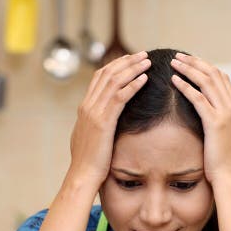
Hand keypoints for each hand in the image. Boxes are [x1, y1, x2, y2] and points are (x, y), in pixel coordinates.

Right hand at [67, 51, 150, 188]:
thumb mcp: (91, 138)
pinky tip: (145, 79)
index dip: (116, 65)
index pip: (100, 77)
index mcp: (85, 108)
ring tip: (148, 61)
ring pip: (114, 81)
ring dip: (132, 69)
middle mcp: (88, 106)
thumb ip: (97, 125)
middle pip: (107, 74)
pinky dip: (132, 85)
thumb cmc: (90, 163)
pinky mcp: (103, 122)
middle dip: (126, 62)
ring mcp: (94, 113)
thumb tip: (105, 122)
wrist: (82, 175)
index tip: (132, 60)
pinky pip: (119, 97)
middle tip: (143, 54)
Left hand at [170, 52, 230, 185]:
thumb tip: (217, 123)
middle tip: (179, 55)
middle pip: (214, 74)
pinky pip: (198, 98)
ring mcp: (225, 114)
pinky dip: (185, 86)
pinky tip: (174, 80)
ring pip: (206, 81)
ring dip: (189, 69)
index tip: (191, 62)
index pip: (222, 79)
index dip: (206, 67)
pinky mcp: (215, 123)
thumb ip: (224, 126)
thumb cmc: (226, 164)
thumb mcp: (228, 140)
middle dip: (195, 62)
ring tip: (174, 62)